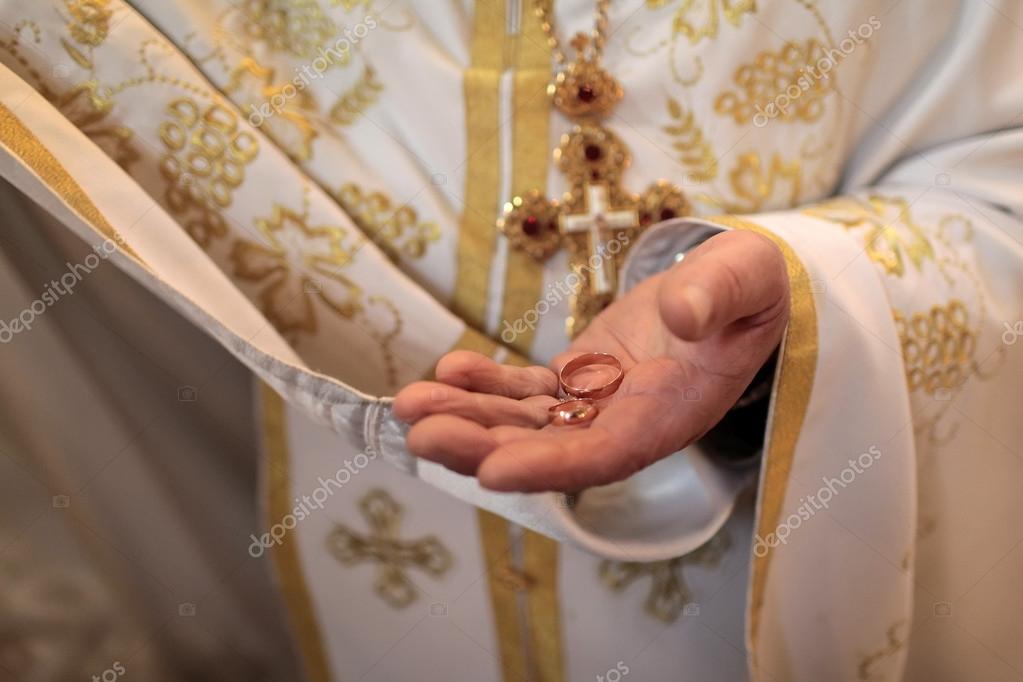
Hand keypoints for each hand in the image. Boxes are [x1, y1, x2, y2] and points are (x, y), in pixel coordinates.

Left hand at [394, 230, 789, 491]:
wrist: (735, 291)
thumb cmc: (749, 288)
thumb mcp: (747, 278)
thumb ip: (719, 293)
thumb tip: (681, 312)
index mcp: (673, 413)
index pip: (608, 455)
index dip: (551, 466)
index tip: (492, 470)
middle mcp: (630, 422)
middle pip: (550, 450)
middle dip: (483, 445)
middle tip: (421, 433)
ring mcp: (601, 403)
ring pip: (527, 423)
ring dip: (469, 416)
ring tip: (410, 402)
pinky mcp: (582, 379)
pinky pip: (528, 390)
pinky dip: (486, 383)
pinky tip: (448, 368)